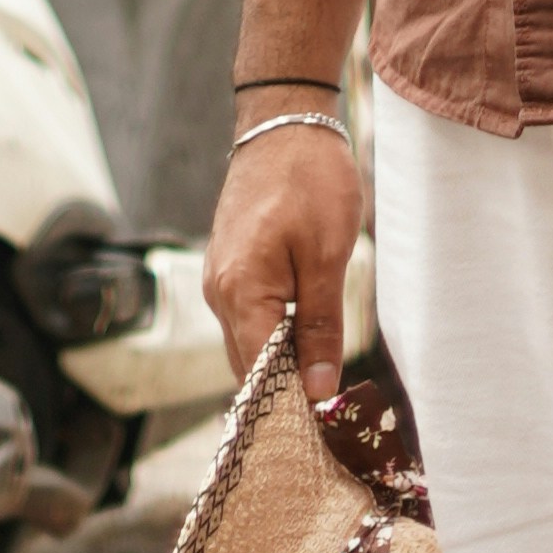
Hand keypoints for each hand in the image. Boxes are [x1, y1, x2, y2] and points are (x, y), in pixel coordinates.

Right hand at [205, 116, 363, 410]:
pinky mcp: (231, 265)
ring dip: (282, 364)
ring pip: (250, 343)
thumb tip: (320, 392)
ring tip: (325, 384)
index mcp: (239, 292)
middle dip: (287, 392)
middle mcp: (219, 291)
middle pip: (249, 366)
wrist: (284, 118)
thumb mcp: (327, 256)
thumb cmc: (310, 180)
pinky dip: (275, 336)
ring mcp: (220, 278)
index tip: (325, 434)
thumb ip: (320, 327)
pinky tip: (307, 342)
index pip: (259, 376)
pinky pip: (249, 317)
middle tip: (333, 417)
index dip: (291, 407)